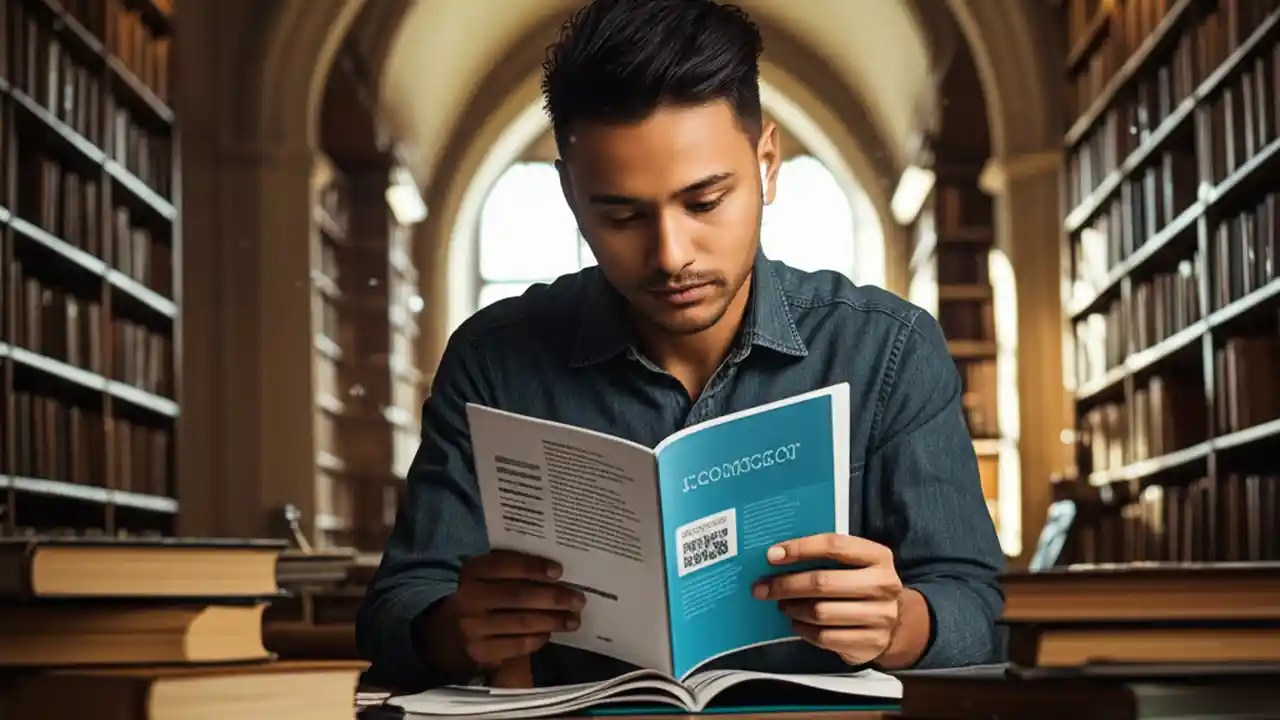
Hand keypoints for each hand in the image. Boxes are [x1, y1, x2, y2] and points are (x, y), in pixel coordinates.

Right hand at [446, 551, 585, 673]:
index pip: (504, 565)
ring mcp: (473, 627)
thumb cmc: (480, 597)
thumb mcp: (485, 577)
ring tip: (574, 620)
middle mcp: (469, 597)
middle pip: (518, 596)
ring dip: (553, 621)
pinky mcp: (480, 651)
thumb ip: (511, 569)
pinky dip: (538, 639)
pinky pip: (517, 645)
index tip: (559, 571)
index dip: (533, 567)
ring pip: (521, 623)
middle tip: (578, 599)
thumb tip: (555, 570)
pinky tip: (550, 633)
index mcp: (472, 572)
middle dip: (553, 598)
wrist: (448, 634)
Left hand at [752, 533, 925, 667]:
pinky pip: (825, 637)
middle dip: (786, 584)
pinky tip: (796, 623)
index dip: (800, 548)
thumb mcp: (855, 563)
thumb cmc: (862, 583)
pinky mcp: (870, 643)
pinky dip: (804, 630)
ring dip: (793, 608)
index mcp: (878, 556)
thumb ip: (826, 556)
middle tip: (762, 587)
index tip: (772, 555)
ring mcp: (880, 617)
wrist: (896, 622)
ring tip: (781, 604)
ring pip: (821, 612)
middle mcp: (883, 585)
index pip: (834, 545)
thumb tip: (777, 555)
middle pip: (823, 582)